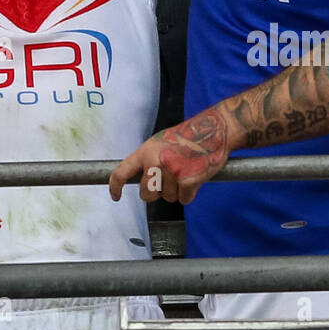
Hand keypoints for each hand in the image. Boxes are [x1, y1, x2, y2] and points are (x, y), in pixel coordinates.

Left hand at [109, 109, 229, 204]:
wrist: (213, 129)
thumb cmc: (187, 136)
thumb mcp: (160, 142)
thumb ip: (148, 159)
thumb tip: (140, 176)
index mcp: (146, 151)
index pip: (122, 172)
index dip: (115, 187)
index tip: (115, 196)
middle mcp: (155, 162)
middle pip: (146, 194)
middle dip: (156, 193)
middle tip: (167, 182)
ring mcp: (171, 172)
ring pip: (168, 198)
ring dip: (177, 191)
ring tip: (185, 171)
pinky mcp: (188, 181)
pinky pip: (184, 199)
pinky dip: (190, 193)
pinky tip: (194, 176)